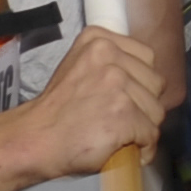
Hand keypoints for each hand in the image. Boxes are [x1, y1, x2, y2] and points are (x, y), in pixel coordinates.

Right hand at [24, 27, 164, 178]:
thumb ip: (108, 63)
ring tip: (120, 135)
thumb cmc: (55, 110)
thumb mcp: (78, 67)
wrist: (34, 139)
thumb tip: (141, 80)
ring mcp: (117, 85)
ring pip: (156, 110)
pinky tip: (127, 150)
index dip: (139, 81)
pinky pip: (151, 134)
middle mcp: (109, 55)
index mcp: (98, 40)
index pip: (146, 56)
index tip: (123, 96)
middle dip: (144, 104)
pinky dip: (143, 148)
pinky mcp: (124, 114)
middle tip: (121, 118)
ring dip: (143, 128)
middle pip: (155, 82)